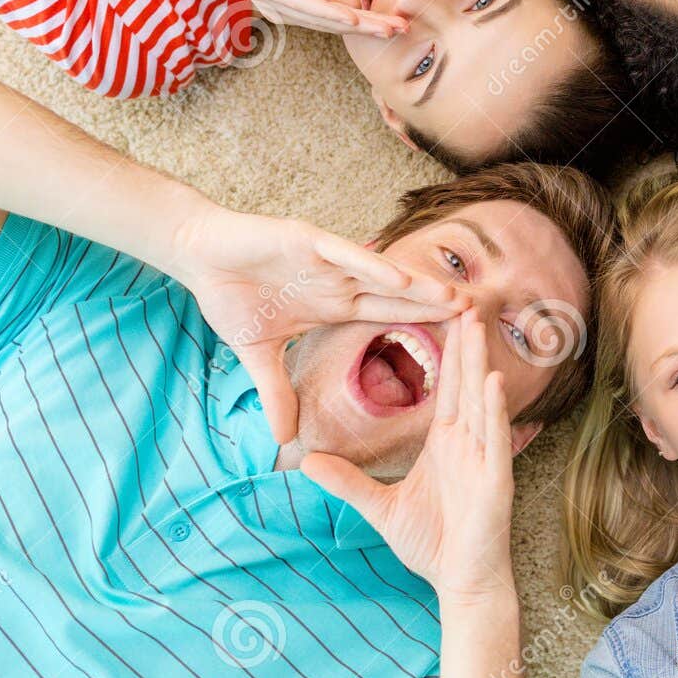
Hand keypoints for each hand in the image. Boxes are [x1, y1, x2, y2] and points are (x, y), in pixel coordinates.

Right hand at [170, 204, 467, 441]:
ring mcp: (326, 258)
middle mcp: (340, 280)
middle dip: (436, 308)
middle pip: (398, 296)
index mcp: (335, 303)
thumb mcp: (258, 354)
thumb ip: (276, 391)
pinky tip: (401, 278)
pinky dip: (372, 265)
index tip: (455, 345)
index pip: (389, 317)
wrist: (198, 253)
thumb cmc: (229, 294)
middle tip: (479, 322)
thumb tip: (282, 438)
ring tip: (454, 301)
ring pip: (381, 274)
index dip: (422, 328)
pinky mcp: (305, 239)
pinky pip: (345, 254)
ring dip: (417, 288)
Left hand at [193, 0, 405, 37]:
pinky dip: (327, 12)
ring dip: (357, 26)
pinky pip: (301, 2)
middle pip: (335, 23)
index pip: (338, 17)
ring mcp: (272, 1)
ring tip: (386, 29)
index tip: (399, 25)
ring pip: (322, 17)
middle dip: (370, 29)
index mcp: (293, 5)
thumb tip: (354, 4)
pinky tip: (351, 17)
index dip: (369, 23)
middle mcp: (283, 10)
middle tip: (403, 32)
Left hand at [302, 311, 516, 600]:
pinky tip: (489, 380)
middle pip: (463, 380)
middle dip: (462, 339)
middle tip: (460, 296)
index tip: (437, 314)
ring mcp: (484, 456)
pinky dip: (493, 408)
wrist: (462, 582)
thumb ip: (346, 481)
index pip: (443, 387)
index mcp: (445, 443)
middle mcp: (468, 441)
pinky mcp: (495, 477)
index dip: (442, 350)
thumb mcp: (379, 507)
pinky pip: (494, 436)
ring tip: (474, 321)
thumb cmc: (432, 544)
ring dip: (477, 359)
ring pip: (479, 398)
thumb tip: (305, 460)